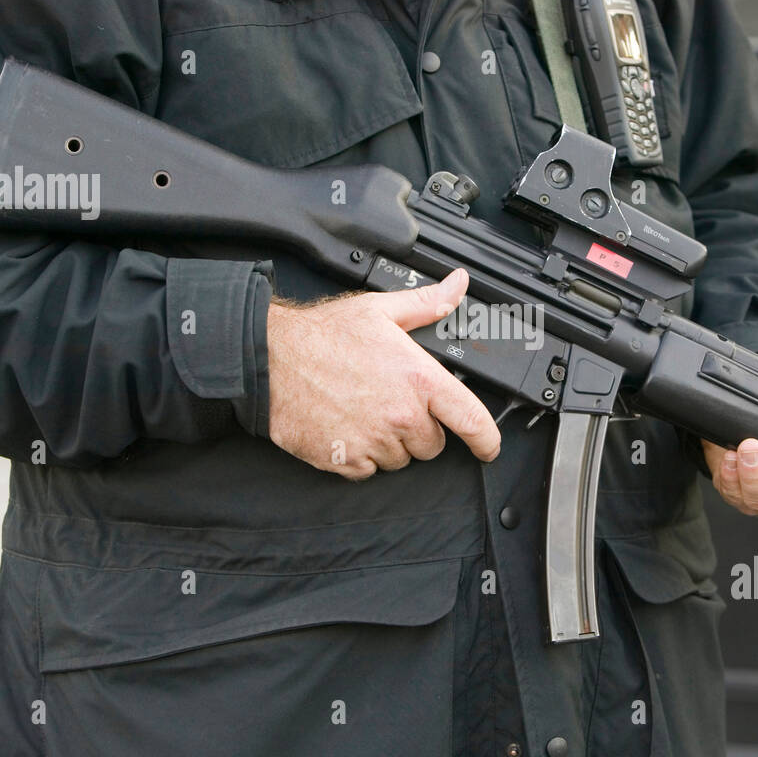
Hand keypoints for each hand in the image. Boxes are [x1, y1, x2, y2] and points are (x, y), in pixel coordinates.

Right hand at [265, 268, 500, 478]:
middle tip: (391, 403)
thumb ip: (427, 304)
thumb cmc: (322, 336)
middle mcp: (400, 414)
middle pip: (432, 444)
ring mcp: (373, 441)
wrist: (269, 360)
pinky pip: (368, 470)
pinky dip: (361, 456)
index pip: (471, 419)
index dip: (487, 440)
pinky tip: (346, 427)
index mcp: (418, 379)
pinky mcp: (346, 461)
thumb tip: (458, 285)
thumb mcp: (380, 311)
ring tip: (364, 411)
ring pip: (400, 460)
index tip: (488, 447)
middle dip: (418, 429)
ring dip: (389, 443)